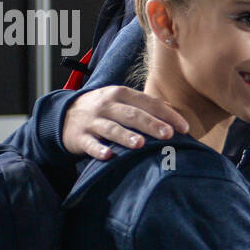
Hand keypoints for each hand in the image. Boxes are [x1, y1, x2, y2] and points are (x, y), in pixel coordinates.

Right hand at [63, 86, 189, 160]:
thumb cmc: (103, 109)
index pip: (148, 102)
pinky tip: (108, 156)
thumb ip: (146, 105)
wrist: (64, 114)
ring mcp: (92, 120)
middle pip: (132, 114)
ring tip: (141, 144)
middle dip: (151, 124)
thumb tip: (174, 109)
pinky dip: (98, 149)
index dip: (167, 114)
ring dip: (126, 136)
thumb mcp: (122, 101)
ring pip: (111, 128)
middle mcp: (107, 105)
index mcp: (121, 94)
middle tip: (168, 135)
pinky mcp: (80, 137)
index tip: (184, 128)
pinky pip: (90, 144)